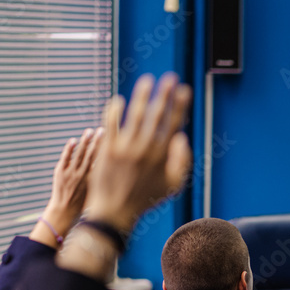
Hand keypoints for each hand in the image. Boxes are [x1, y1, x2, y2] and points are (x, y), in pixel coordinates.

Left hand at [32, 127, 102, 246]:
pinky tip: (73, 141)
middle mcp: (84, 175)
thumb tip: (115, 170)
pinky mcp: (60, 172)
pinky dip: (69, 149)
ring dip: (85, 142)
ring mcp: (71, 173)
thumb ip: (104, 180)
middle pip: (92, 155)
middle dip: (98, 142)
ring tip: (89, 131)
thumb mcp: (98, 193)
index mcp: (95, 180)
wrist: (64, 211)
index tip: (114, 139)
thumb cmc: (82, 204)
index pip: (103, 161)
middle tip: (102, 131)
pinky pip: (65, 158)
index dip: (108, 149)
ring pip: (79, 154)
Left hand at [83, 73, 192, 233]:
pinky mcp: (107, 149)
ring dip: (142, 96)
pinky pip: (111, 124)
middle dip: (164, 94)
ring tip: (147, 81)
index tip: (183, 90)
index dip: (179, 105)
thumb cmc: (145, 199)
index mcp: (162, 157)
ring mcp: (124, 148)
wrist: (114, 211)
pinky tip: (119, 100)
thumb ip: (182, 161)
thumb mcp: (173, 185)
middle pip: (156, 115)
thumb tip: (181, 137)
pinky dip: (115, 110)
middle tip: (169, 77)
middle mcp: (144, 150)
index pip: (173, 124)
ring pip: (135, 115)